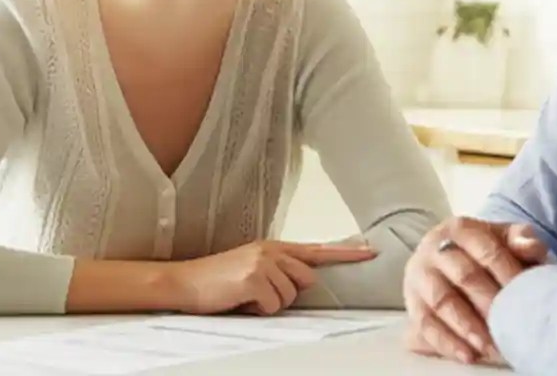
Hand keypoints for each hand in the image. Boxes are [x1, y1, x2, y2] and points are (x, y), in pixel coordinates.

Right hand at [173, 240, 376, 315]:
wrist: (185, 282)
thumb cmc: (219, 280)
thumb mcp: (252, 267)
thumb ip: (279, 269)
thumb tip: (303, 283)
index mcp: (274, 247)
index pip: (316, 250)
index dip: (346, 252)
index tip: (371, 252)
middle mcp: (272, 250)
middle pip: (307, 278)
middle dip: (289, 292)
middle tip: (259, 293)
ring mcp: (263, 262)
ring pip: (290, 296)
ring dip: (271, 304)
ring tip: (246, 296)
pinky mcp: (254, 277)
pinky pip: (274, 305)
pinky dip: (259, 310)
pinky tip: (241, 301)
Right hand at [403, 217, 546, 364]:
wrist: (452, 256)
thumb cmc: (484, 250)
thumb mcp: (505, 238)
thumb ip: (522, 240)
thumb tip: (531, 247)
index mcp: (460, 229)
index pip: (487, 251)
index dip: (509, 274)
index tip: (527, 297)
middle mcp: (434, 248)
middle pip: (464, 275)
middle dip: (489, 304)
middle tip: (511, 326)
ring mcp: (419, 275)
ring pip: (441, 301)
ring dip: (466, 327)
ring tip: (490, 347)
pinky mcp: (411, 301)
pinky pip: (425, 324)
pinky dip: (446, 342)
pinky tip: (467, 355)